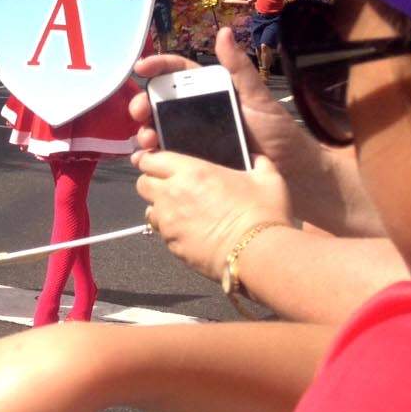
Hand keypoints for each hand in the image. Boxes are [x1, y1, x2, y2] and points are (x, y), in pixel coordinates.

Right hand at [128, 28, 334, 192]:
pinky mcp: (194, 161)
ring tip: (148, 138)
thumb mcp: (259, 97)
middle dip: (143, 103)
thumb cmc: (278, 132)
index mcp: (212, 90)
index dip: (158, 66)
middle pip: (161, 101)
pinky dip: (153, 154)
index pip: (179, 72)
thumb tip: (223, 33)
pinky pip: (168, 155)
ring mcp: (194, 137)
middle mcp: (199, 111)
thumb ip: (240, 68)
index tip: (141, 68)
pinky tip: (148, 157)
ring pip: (159, 128)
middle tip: (139, 112)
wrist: (293, 172)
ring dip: (146, 130)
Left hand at [136, 152, 291, 280]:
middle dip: (152, 183)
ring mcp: (169, 222)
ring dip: (160, 209)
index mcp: (191, 172)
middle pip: (142, 184)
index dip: (151, 161)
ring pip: (149, 210)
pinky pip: (163, 234)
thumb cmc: (263, 214)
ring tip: (181, 212)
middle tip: (170, 187)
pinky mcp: (172, 244)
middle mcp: (172, 194)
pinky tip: (190, 231)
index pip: (150, 160)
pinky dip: (171, 231)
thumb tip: (256, 157)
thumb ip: (258, 162)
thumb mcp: (268, 180)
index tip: (157, 163)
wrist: (259, 254)